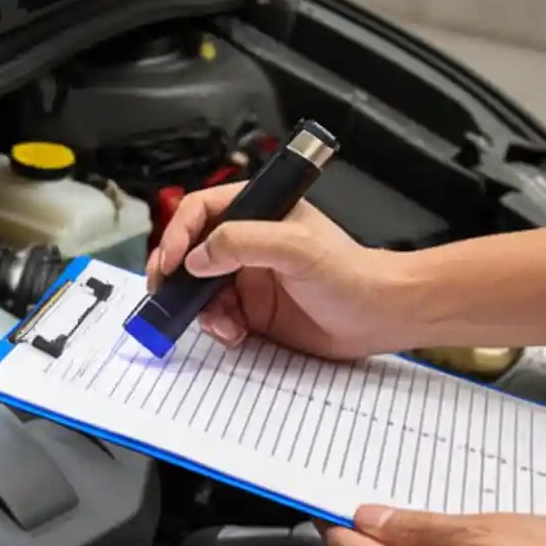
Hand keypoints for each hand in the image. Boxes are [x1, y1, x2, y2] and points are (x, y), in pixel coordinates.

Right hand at [146, 183, 414, 358]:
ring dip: (199, 308)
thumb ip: (243, 242)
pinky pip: (218, 318)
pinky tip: (235, 334)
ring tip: (220, 322)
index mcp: (259, 212)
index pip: (202, 211)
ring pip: (200, 290)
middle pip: (192, 252)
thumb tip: (197, 258)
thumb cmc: (351, 274)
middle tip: (166, 293)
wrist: (379, 318)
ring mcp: (249, 278)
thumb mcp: (296, 248)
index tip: (171, 260)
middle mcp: (249, 242)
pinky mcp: (253, 311)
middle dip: (176, 274)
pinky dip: (218, 328)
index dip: (179, 233)